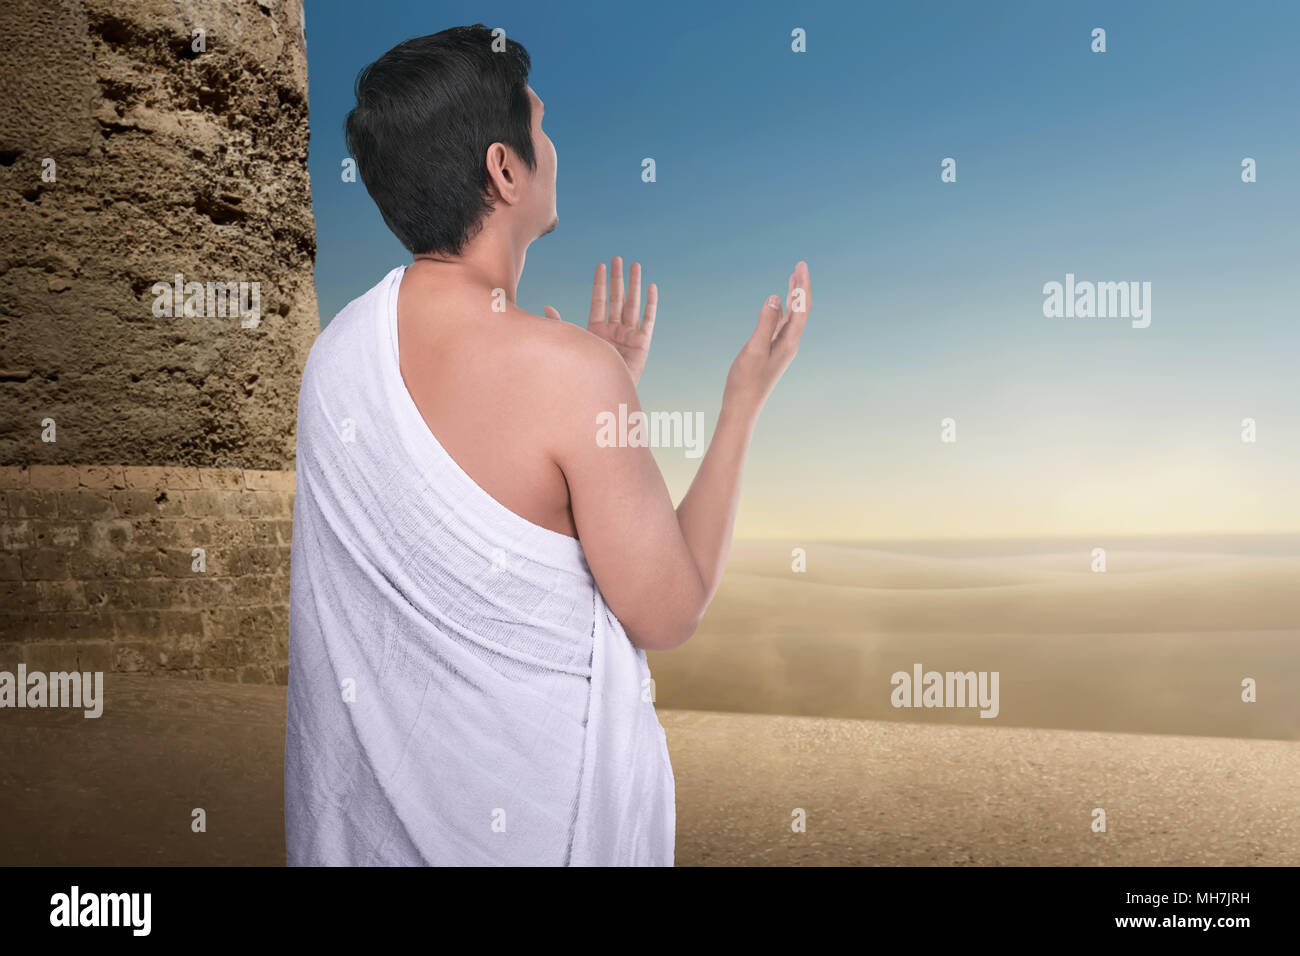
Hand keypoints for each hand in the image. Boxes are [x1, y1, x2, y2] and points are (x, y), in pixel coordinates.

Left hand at [548, 256, 656, 385]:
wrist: (603, 394)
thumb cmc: (585, 373)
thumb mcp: (572, 344)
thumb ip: (560, 325)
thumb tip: (546, 307)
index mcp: (596, 330)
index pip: (599, 301)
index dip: (599, 284)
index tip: (600, 266)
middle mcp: (613, 330)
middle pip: (616, 299)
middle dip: (617, 278)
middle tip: (617, 259)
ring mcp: (628, 336)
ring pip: (632, 304)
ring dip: (634, 284)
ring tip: (635, 265)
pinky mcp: (642, 343)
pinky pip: (648, 319)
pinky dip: (650, 304)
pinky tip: (651, 287)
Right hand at [724, 261, 810, 412]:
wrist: (742, 405)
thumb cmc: (746, 380)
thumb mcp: (755, 348)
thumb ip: (765, 323)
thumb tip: (774, 298)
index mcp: (789, 342)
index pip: (801, 308)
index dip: (803, 286)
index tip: (801, 266)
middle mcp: (790, 343)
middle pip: (801, 310)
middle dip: (801, 287)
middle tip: (800, 266)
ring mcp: (782, 347)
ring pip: (792, 316)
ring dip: (794, 296)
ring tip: (793, 278)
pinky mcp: (772, 351)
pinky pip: (782, 324)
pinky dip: (783, 309)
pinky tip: (780, 304)